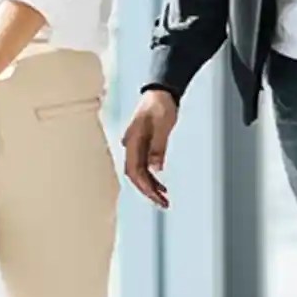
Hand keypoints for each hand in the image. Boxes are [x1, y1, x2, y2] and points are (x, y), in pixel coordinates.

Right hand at [122, 89, 178, 208]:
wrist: (160, 92)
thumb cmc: (161, 105)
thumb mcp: (164, 124)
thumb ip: (158, 146)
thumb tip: (156, 167)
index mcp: (133, 141)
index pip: (135, 170)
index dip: (145, 186)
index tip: (157, 198)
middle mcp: (131, 146)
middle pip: (136, 175)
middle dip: (148, 191)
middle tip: (164, 204)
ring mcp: (135, 147)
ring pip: (140, 173)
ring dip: (151, 187)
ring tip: (165, 199)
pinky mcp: (142, 147)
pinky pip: (144, 167)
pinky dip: (152, 178)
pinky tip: (161, 186)